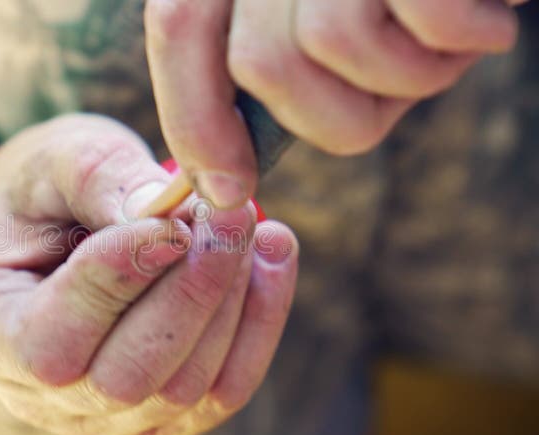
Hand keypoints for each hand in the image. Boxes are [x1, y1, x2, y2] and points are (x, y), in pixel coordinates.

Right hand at [0, 114, 298, 434]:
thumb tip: (167, 218)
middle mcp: (36, 395)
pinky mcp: (161, 412)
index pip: (46, 344)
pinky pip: (223, 390)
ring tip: (247, 225)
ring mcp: (103, 416)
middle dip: (189, 293)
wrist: (56, 225)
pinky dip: (259, 324)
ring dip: (232, 304)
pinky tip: (271, 256)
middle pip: (124, 378)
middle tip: (228, 215)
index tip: (170, 221)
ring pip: (183, 388)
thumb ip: (97, 181)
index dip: (114, 284)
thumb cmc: (44, 190)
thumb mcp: (52, 162)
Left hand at [145, 0, 527, 208]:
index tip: (224, 187)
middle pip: (256, 60)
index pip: (178, 27)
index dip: (194, 120)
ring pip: (330, 43)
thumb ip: (270, 79)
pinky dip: (463, 38)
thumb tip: (219, 181)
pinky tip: (484, 21)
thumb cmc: (405, 3)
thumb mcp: (326, 33)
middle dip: (322, 114)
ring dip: (404, 77)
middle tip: (382, 95)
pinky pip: (422, 17)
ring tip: (441, 44)